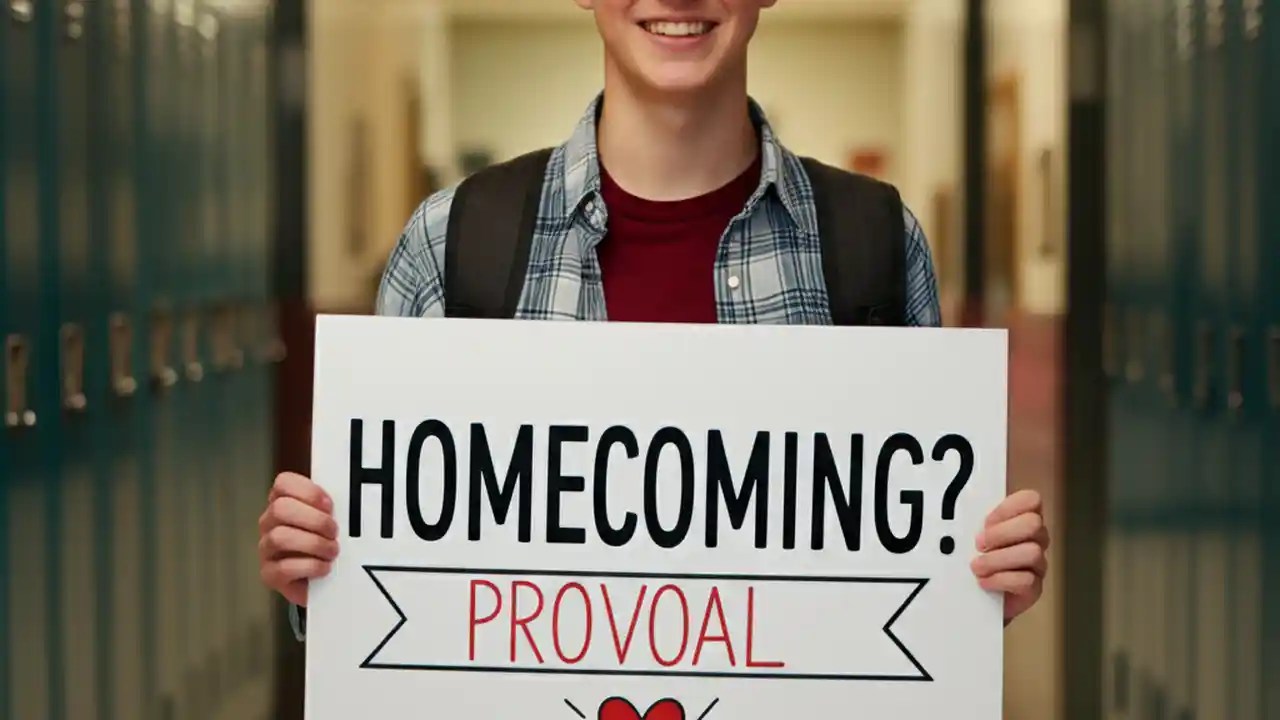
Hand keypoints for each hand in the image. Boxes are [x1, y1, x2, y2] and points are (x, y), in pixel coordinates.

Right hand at [259, 472, 339, 606]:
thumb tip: (353, 497)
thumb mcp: (331, 520)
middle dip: (314, 520)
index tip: (330, 505)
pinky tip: (324, 568)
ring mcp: (267, 549)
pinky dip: (310, 567)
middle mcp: (270, 523)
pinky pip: (283, 568)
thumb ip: (332, 507)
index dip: (308, 491)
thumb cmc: (327, 545)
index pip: (283, 483)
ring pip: (280, 537)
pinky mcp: (270, 575)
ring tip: (332, 551)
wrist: (324, 582)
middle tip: (334, 532)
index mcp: (284, 502)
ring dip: (313, 544)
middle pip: (280, 508)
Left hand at [971, 489, 1048, 624]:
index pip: (1031, 500)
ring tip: (977, 567)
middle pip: (1033, 524)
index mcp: (1022, 519)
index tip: (986, 522)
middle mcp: (1036, 539)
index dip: (1007, 508)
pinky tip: (984, 582)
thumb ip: (974, 521)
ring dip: (998, 559)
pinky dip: (1000, 580)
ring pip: (1031, 552)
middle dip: (1002, 533)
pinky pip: (1026, 580)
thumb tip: (958, 512)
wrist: (974, 598)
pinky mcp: (1034, 589)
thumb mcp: (971, 536)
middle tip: (979, 544)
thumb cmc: (973, 559)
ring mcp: (1038, 564)